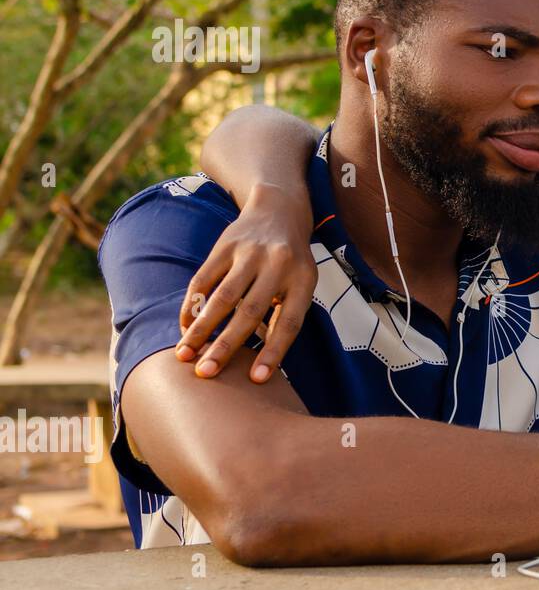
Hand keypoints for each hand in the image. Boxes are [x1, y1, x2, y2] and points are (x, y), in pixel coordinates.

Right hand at [176, 181, 316, 382]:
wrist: (278, 210)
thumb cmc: (291, 262)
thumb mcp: (301, 283)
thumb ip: (284, 316)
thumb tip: (260, 364)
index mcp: (303, 280)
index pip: (290, 322)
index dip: (274, 352)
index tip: (257, 379)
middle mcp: (278, 265)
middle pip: (251, 311)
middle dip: (226, 346)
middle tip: (206, 373)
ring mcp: (250, 253)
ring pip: (222, 297)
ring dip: (201, 329)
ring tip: (184, 355)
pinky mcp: (225, 245)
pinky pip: (204, 279)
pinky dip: (193, 305)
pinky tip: (185, 327)